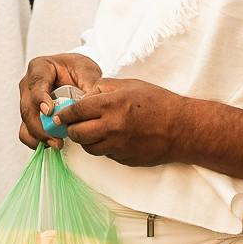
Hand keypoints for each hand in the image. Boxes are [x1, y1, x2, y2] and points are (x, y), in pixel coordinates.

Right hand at [19, 52, 101, 147]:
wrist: (75, 76)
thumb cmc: (77, 69)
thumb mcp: (86, 71)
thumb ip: (89, 84)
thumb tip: (91, 103)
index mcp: (39, 68)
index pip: (36, 83)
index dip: (40, 98)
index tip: (49, 111)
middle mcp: (28, 85)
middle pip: (27, 107)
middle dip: (40, 126)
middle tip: (56, 138)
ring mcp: (27, 102)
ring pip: (25, 122)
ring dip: (38, 136)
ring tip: (56, 144)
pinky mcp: (30, 117)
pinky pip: (26, 132)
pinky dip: (35, 141)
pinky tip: (49, 145)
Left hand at [59, 77, 182, 167]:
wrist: (182, 128)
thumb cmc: (158, 102)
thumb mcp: (129, 85)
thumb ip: (104, 88)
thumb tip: (85, 96)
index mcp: (111, 105)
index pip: (76, 111)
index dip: (65, 113)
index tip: (60, 115)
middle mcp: (111, 127)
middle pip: (76, 134)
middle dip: (71, 129)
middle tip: (72, 124)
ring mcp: (118, 146)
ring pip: (88, 148)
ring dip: (86, 140)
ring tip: (91, 131)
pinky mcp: (124, 158)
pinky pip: (105, 154)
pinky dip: (103, 147)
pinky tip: (110, 138)